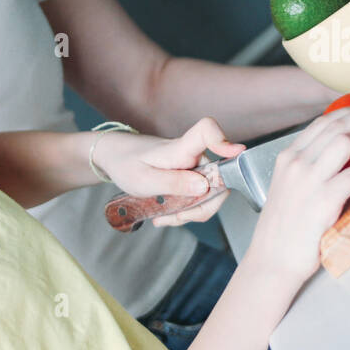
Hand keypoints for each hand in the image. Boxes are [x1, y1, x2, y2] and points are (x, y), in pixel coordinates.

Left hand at [94, 117, 244, 225]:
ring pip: (210, 192)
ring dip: (192, 211)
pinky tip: (169, 214)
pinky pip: (200, 195)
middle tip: (177, 217)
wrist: (115, 157)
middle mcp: (192, 153)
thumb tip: (204, 187)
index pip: (206, 131)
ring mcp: (194, 165)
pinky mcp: (191, 175)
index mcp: (179, 148)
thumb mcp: (143, 181)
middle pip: (219, 177)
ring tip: (166, 218)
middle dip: (202, 206)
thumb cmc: (126, 163)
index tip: (234, 153)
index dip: (223, 140)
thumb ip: (173, 183)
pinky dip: (187, 209)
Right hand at [246, 107, 349, 286]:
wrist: (273, 259)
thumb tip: (347, 150)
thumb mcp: (291, 186)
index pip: (323, 121)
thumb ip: (312, 166)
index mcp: (288, 157)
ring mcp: (309, 180)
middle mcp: (296, 163)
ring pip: (344, 141)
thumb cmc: (284, 227)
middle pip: (336, 124)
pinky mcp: (324, 200)